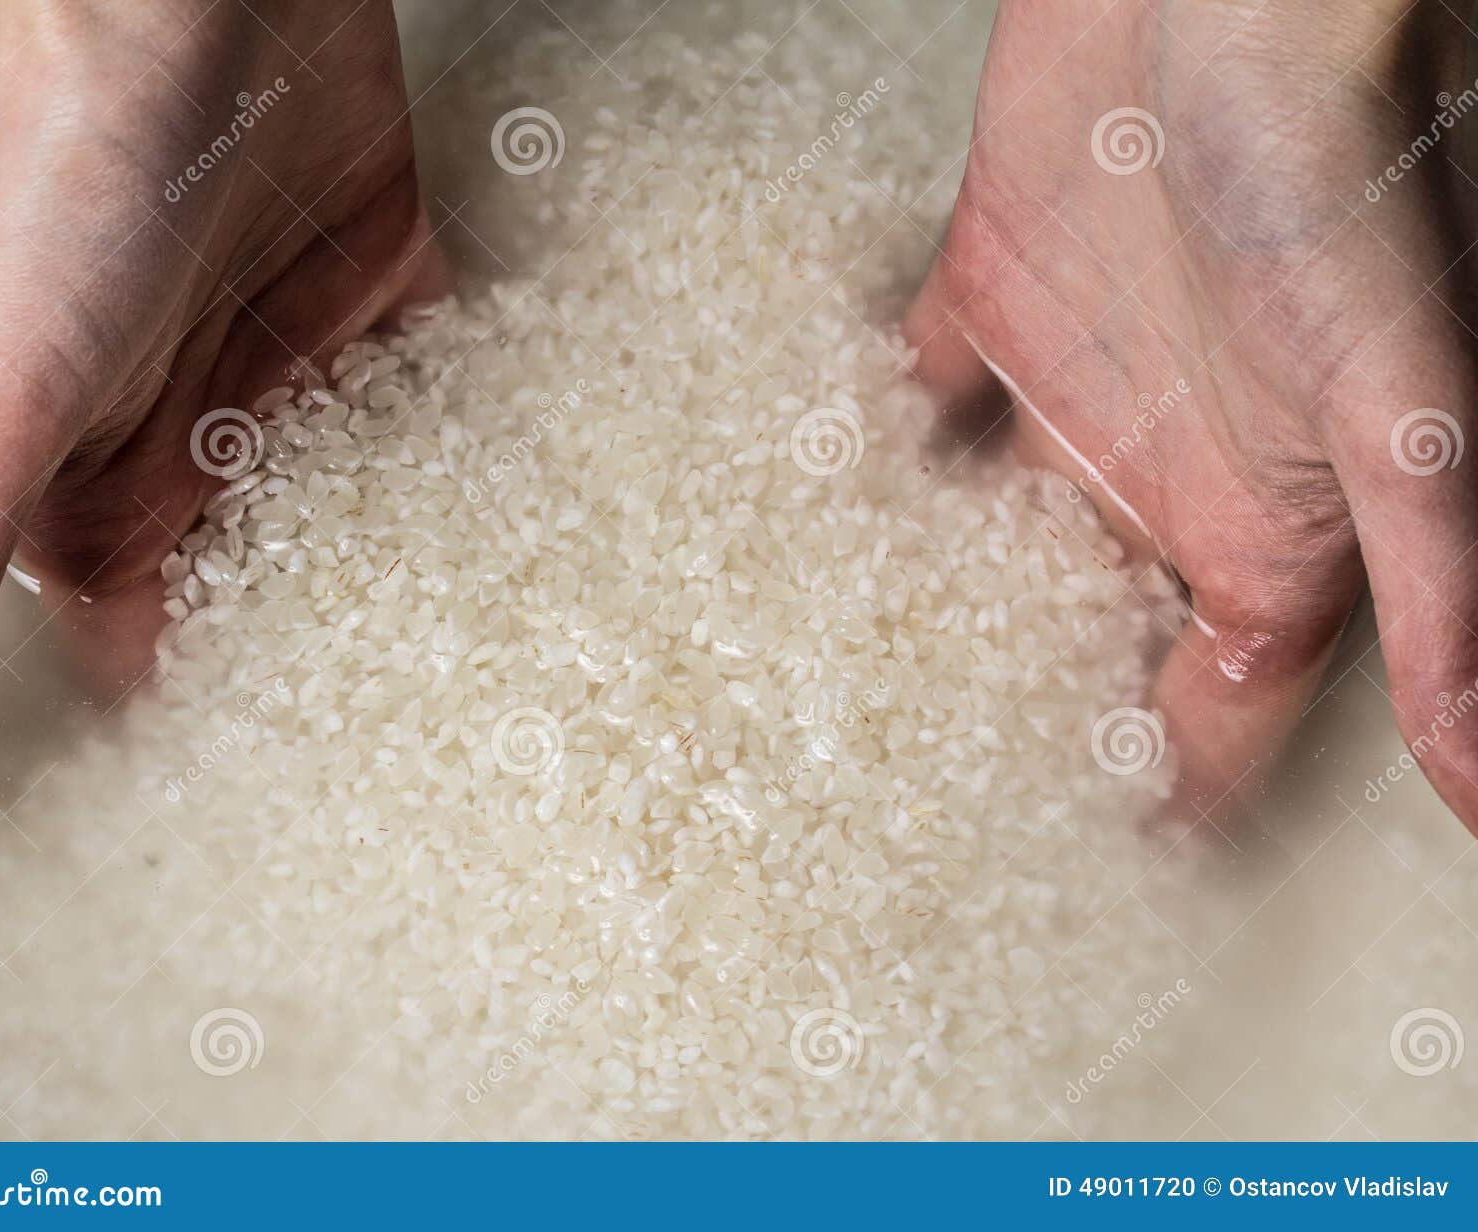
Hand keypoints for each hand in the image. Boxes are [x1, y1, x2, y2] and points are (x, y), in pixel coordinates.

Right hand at [0, 0, 444, 780]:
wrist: (189, 1)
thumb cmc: (63, 183)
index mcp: (102, 492)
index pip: (159, 649)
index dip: (214, 731)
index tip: (296, 826)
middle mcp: (200, 444)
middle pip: (284, 590)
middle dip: (350, 666)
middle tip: (440, 766)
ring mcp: (299, 374)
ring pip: (376, 508)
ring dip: (432, 573)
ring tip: (513, 677)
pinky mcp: (385, 305)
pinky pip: (443, 404)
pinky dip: (482, 452)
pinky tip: (537, 524)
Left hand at [905, 0, 1477, 833]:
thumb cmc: (1335, 173)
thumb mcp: (1404, 412)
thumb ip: (1442, 595)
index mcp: (1259, 528)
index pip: (1208, 708)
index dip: (1158, 796)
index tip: (1085, 883)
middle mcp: (1160, 474)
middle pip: (1084, 637)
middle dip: (1020, 722)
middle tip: (921, 815)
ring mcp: (1069, 390)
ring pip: (986, 536)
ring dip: (923, 603)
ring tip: (836, 691)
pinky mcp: (987, 300)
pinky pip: (912, 399)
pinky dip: (866, 446)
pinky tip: (806, 506)